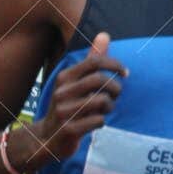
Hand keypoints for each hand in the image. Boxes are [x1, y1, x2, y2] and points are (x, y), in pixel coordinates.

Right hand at [30, 32, 126, 162]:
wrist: (47, 138)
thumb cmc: (68, 106)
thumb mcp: (75, 82)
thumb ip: (91, 60)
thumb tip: (104, 35)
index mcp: (64, 77)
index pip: (94, 62)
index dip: (114, 64)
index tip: (125, 73)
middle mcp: (61, 92)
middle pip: (100, 80)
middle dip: (115, 88)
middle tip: (116, 95)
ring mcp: (63, 111)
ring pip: (101, 101)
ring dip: (109, 106)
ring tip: (105, 110)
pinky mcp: (68, 129)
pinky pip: (98, 121)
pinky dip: (102, 121)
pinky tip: (95, 123)